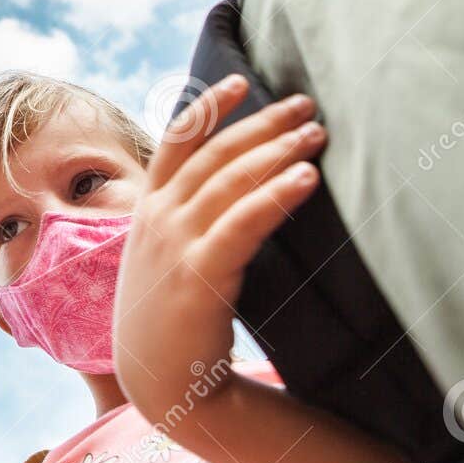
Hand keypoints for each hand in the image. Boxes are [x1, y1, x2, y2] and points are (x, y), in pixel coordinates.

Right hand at [113, 76, 323, 424]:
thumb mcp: (164, 260)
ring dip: (276, 152)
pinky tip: (304, 178)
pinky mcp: (198, 274)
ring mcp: (173, 243)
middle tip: (307, 106)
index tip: (244, 80)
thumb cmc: (171, 322)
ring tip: (316, 136)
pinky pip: (241, 222)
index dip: (210, 107)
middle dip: (262, 124)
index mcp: (147, 210)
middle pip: (214, 153)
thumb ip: (185, 223)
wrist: (157, 383)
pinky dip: (274, 194)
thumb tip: (230, 193)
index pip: (177, 142)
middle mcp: (156, 217)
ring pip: (230, 180)